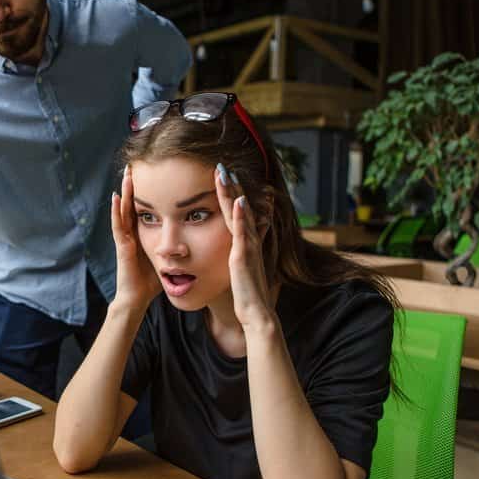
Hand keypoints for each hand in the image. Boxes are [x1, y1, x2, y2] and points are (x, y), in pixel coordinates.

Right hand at [110, 165, 161, 310]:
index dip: (147, 191)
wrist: (137, 298)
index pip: (145, 208)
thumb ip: (175, 247)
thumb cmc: (151, 281)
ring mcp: (125, 239)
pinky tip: (116, 197)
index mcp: (142, 235)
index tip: (152, 173)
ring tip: (126, 174)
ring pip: (124, 210)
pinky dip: (116, 211)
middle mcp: (132, 233)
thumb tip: (196, 239)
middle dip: (133, 185)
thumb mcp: (166, 258)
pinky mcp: (122, 246)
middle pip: (132, 204)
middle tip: (135, 165)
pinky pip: (118, 225)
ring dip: (124, 192)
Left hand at [214, 164, 274, 331]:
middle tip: (222, 165)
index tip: (222, 176)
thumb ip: (238, 255)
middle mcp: (247, 241)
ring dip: (233, 193)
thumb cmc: (246, 294)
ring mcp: (247, 248)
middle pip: (238, 208)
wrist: (256, 313)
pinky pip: (242, 233)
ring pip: (240, 215)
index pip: (235, 213)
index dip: (229, 194)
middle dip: (231, 186)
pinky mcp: (244, 257)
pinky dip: (240, 217)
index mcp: (243, 243)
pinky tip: (238, 201)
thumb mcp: (239, 269)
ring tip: (226, 174)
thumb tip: (235, 248)